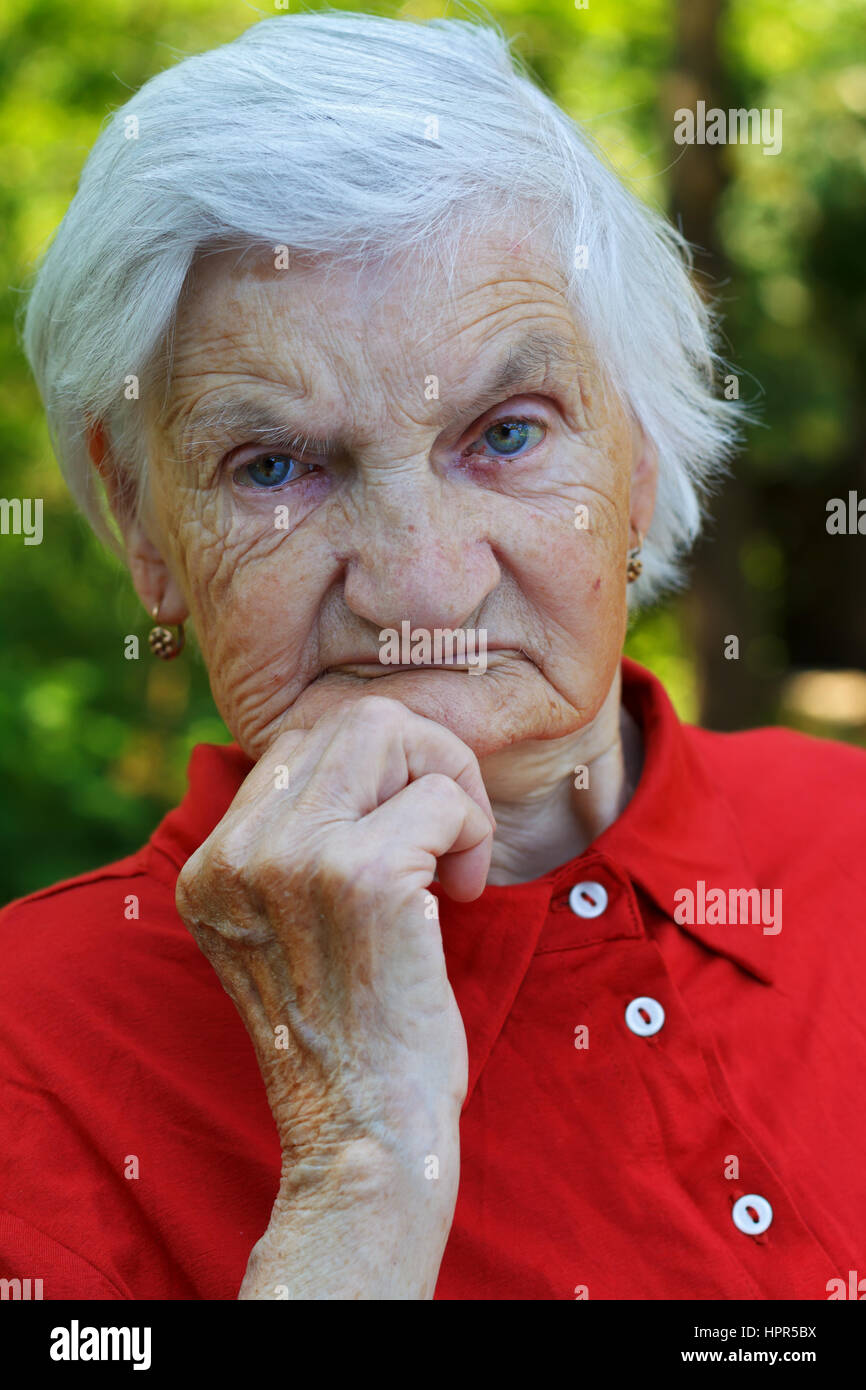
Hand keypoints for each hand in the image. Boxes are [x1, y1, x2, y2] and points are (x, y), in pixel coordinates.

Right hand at [174, 696, 494, 1297]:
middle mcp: (235, 854)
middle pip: (347, 721)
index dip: (375, 771)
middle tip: (448, 833)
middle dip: (421, 758)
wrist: (365, 1135)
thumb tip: (373, 747)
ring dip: (448, 785)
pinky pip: (441, 797)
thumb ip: (296, 846)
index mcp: (209, 866)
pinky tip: (467, 895)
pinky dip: (473, 832)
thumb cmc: (351, 1032)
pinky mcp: (360, 876)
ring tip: (454, 859)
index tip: (406, 835)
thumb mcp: (287, 932)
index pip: (298, 743)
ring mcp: (291, 860)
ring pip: (391, 732)